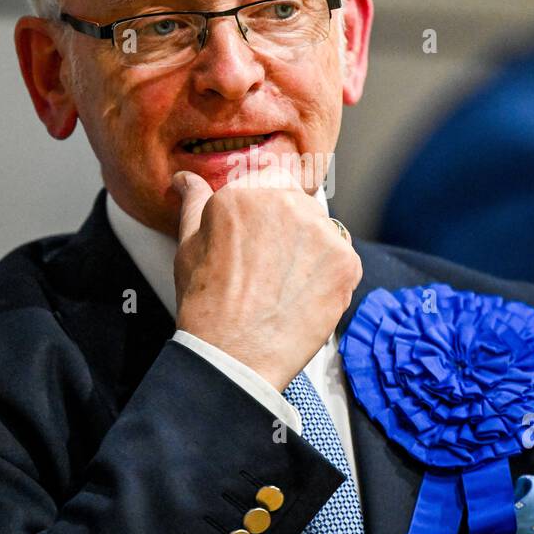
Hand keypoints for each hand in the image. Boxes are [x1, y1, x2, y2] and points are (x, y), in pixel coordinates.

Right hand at [172, 168, 361, 391]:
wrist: (234, 355)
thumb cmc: (206, 303)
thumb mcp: (188, 246)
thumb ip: (194, 203)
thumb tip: (186, 178)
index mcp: (244, 193)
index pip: (272, 178)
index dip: (269, 210)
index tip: (263, 235)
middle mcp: (286, 203)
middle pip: (300, 203)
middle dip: (289, 228)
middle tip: (270, 267)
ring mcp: (320, 231)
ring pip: (323, 229)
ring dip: (311, 249)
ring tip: (285, 285)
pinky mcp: (346, 261)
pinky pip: (343, 258)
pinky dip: (329, 275)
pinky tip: (303, 296)